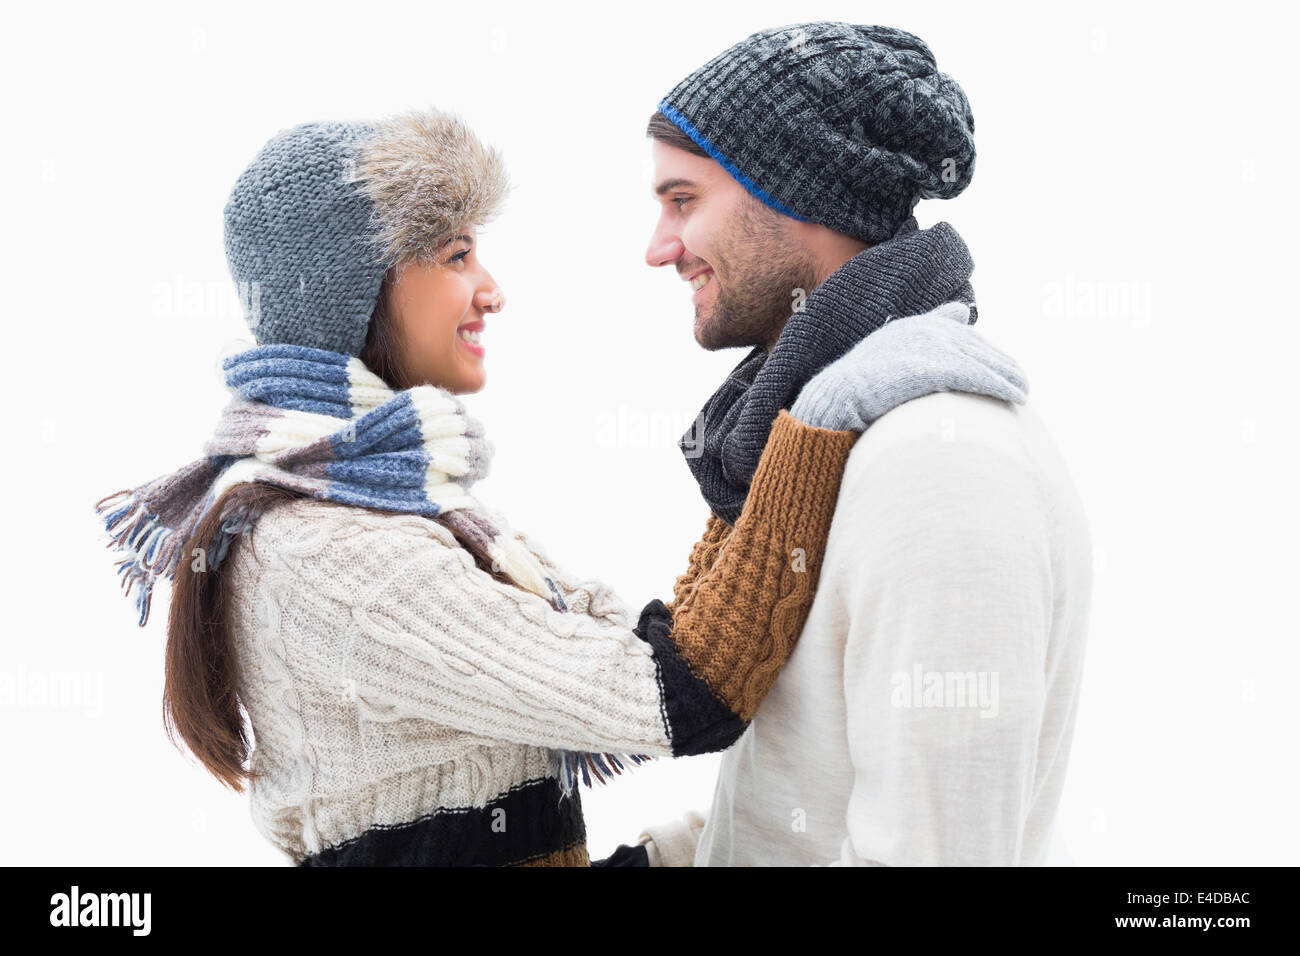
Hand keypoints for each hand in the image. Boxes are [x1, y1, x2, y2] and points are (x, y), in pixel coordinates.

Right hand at [788, 301, 1027, 431]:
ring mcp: (927, 347)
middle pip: (975, 347)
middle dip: (1000, 364)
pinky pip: (976, 376)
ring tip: (1023, 393)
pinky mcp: (932, 367)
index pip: (959, 333)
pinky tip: (1016, 397)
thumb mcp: (885, 358)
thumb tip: (951, 324)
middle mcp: (923, 330)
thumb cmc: (856, 391)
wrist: (832, 402)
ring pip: (981, 361)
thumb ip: (912, 347)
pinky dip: (999, 385)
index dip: (982, 351)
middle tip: (1021, 383)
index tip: (1001, 367)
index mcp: (913, 327)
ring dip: (1008, 377)